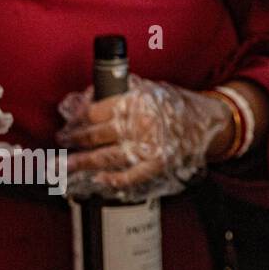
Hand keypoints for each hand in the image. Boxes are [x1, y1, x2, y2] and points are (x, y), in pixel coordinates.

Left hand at [56, 76, 229, 196]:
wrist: (207, 120)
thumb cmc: (174, 104)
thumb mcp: (147, 89)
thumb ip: (120, 94)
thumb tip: (84, 101)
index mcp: (135, 101)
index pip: (94, 112)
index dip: (75, 119)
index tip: (67, 123)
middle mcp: (140, 123)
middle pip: (95, 135)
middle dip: (74, 140)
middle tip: (62, 142)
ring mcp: (149, 146)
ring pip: (107, 156)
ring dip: (83, 162)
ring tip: (66, 165)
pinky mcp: (159, 164)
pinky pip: (131, 175)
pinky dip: (114, 180)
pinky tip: (99, 180)